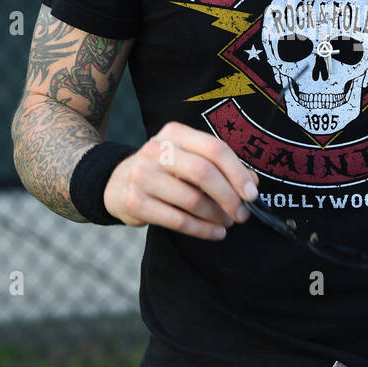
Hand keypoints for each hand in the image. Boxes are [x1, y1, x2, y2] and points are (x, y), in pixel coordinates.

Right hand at [103, 120, 259, 238]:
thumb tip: (251, 185)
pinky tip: (215, 233)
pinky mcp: (135, 202)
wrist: (115, 182)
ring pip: (192, 200)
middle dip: (229, 197)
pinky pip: (178, 220)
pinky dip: (202, 230)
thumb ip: (219, 166)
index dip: (237, 172)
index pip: (214, 149)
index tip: (252, 194)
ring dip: (217, 216)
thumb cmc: (163, 170)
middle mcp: (156, 150)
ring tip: (227, 222)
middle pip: (203, 172)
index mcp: (175, 133)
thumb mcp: (187, 158)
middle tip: (242, 214)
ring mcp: (142, 176)